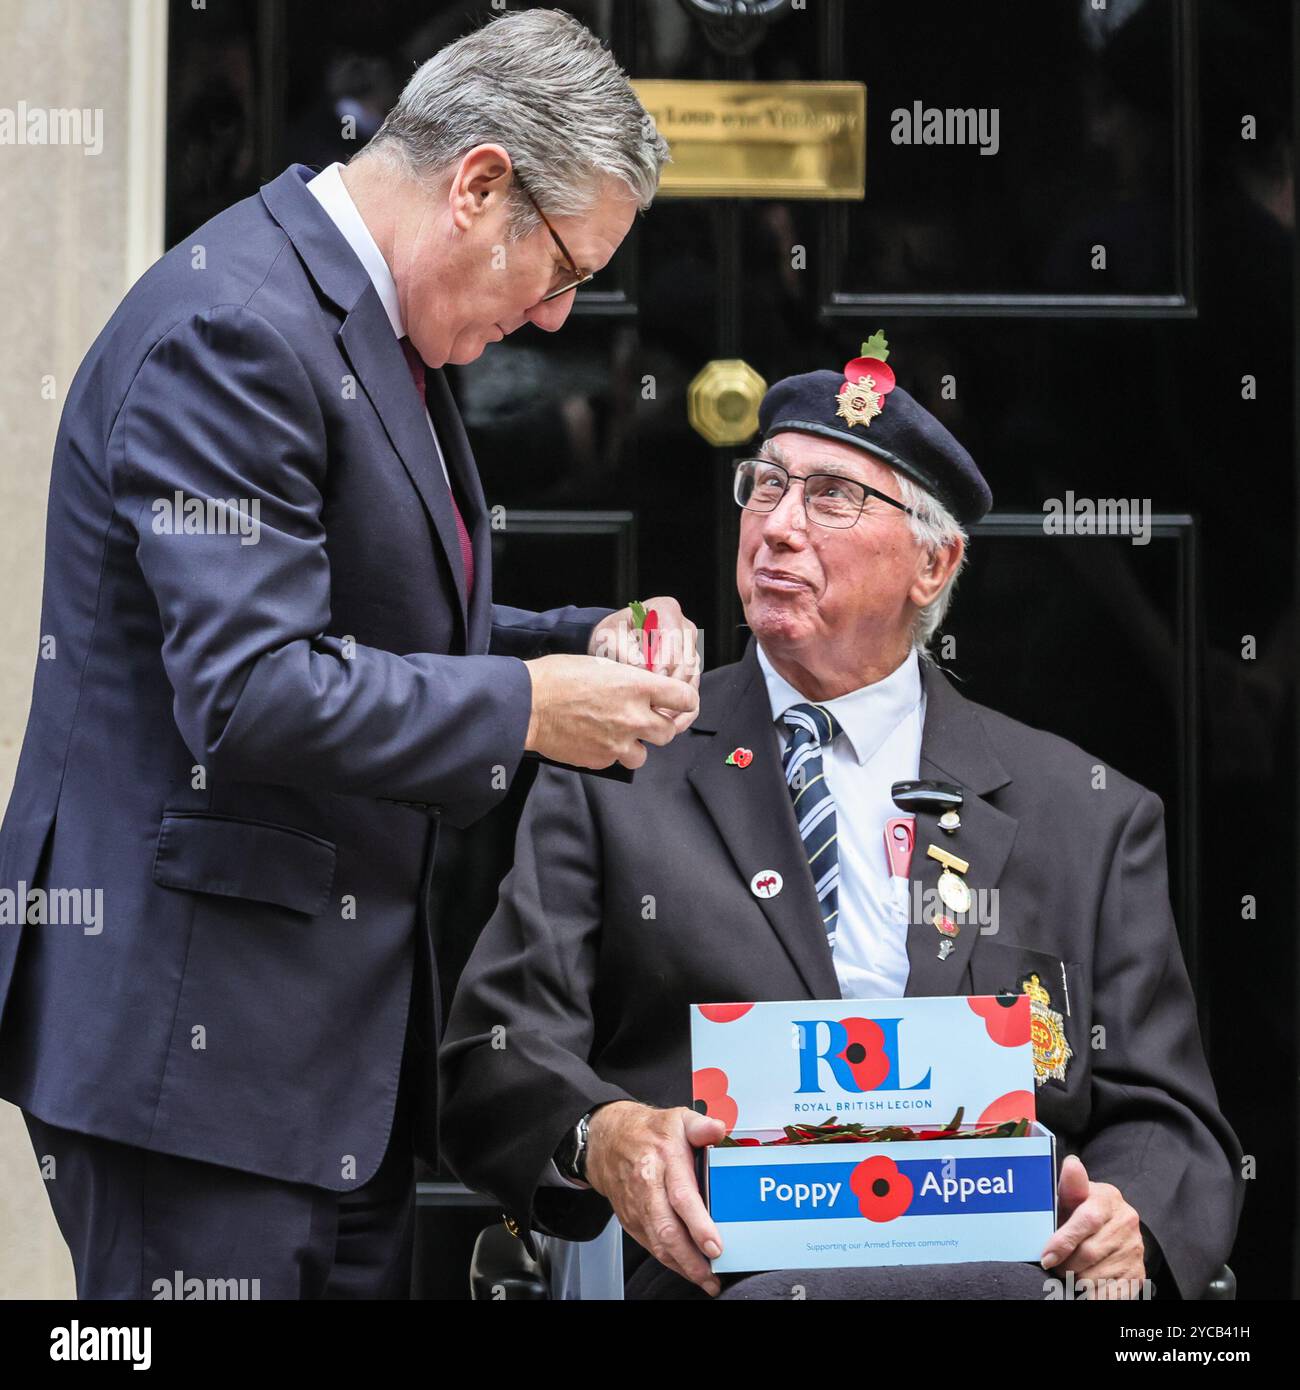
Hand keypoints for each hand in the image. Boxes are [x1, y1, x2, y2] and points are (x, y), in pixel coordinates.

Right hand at [522, 654, 697, 769]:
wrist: (527, 704)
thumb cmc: (558, 677)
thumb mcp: (602, 663)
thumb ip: (630, 680)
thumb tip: (644, 689)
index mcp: (637, 686)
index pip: (684, 698)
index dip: (685, 701)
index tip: (679, 703)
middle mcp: (634, 717)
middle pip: (669, 731)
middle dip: (658, 726)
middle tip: (642, 719)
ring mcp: (619, 742)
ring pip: (644, 754)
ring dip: (635, 745)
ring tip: (616, 733)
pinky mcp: (602, 760)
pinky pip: (617, 761)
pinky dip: (610, 753)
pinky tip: (595, 739)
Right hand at [585, 1100, 725, 1295]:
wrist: (607, 1141)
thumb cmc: (648, 1132)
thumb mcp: (678, 1119)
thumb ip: (701, 1126)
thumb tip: (718, 1129)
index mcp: (664, 1158)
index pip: (682, 1196)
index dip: (699, 1224)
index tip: (715, 1244)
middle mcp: (648, 1185)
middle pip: (667, 1229)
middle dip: (690, 1258)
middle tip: (712, 1274)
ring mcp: (637, 1206)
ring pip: (657, 1243)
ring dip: (682, 1265)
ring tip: (706, 1279)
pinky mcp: (631, 1220)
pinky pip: (650, 1245)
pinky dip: (669, 1261)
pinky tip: (687, 1268)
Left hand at [587, 596, 701, 735]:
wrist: (613, 643)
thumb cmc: (611, 637)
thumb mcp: (610, 639)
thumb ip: (626, 652)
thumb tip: (644, 669)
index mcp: (665, 609)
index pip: (673, 638)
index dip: (664, 662)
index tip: (652, 681)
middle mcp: (683, 626)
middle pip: (687, 659)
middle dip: (671, 686)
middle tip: (654, 705)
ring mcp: (689, 648)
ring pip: (693, 677)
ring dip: (677, 700)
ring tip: (658, 717)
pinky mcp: (691, 668)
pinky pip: (693, 689)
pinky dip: (683, 707)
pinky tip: (670, 721)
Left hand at [1040, 1154, 1145, 1296]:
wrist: (1112, 1227)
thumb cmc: (1081, 1210)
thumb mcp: (1072, 1195)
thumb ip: (1068, 1184)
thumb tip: (1072, 1164)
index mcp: (1108, 1199)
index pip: (1087, 1220)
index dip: (1064, 1241)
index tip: (1046, 1258)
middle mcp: (1126, 1223)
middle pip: (1089, 1253)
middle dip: (1065, 1264)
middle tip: (1054, 1265)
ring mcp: (1134, 1250)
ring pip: (1097, 1276)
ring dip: (1076, 1279)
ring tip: (1068, 1271)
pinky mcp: (1137, 1274)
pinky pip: (1110, 1293)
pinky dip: (1092, 1294)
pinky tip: (1083, 1288)